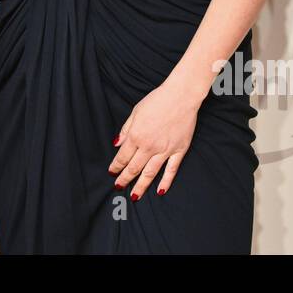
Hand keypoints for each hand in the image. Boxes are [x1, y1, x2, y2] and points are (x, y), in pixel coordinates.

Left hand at [108, 79, 199, 199]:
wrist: (181, 96)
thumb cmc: (157, 100)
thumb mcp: (135, 112)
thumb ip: (126, 130)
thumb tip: (117, 144)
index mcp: (136, 136)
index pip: (123, 157)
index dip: (116, 166)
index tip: (112, 172)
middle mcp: (149, 146)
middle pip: (134, 168)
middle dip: (125, 179)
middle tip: (119, 187)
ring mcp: (165, 150)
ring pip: (150, 173)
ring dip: (141, 186)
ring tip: (134, 196)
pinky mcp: (179, 150)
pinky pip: (171, 170)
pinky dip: (165, 182)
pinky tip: (160, 191)